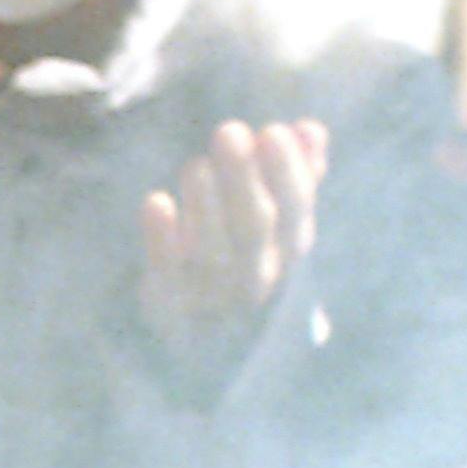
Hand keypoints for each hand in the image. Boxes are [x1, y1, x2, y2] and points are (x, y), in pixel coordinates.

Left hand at [137, 117, 329, 353]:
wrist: (205, 338)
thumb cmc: (245, 256)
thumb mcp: (277, 221)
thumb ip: (297, 175)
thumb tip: (310, 129)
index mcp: (289, 249)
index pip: (296, 211)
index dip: (288, 173)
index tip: (274, 132)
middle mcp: (258, 276)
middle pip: (255, 228)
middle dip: (243, 179)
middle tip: (230, 132)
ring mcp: (213, 294)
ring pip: (213, 252)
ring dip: (205, 206)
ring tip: (196, 166)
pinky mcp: (169, 305)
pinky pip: (166, 275)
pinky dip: (162, 241)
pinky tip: (156, 202)